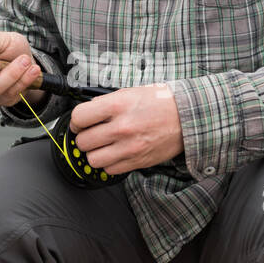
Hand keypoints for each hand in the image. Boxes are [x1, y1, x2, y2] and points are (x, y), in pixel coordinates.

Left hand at [69, 83, 183, 174]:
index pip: (79, 117)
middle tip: (92, 134)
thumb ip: (107, 103)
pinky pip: (109, 170)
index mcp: (117, 106)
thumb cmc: (161, 103)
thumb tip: (89, 112)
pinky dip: (109, 164)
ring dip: (95, 153)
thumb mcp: (131, 92)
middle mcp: (121, 127)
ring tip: (103, 146)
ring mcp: (128, 147)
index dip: (76, 121)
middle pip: (83, 141)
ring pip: (92, 159)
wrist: (187, 117)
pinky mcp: (136, 162)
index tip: (80, 123)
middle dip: (84, 137)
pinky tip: (116, 154)